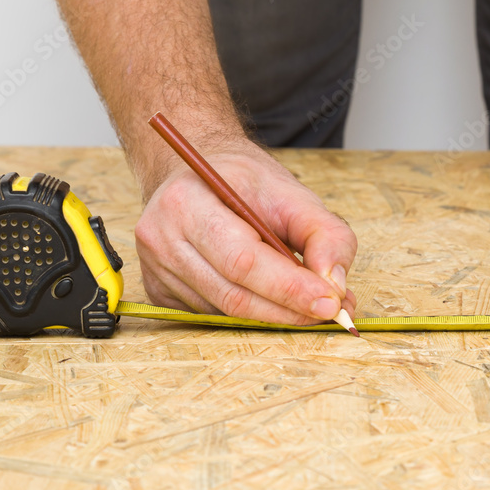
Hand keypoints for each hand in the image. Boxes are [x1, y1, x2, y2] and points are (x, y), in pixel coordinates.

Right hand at [134, 143, 356, 324]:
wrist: (201, 174)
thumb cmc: (245, 184)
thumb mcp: (293, 194)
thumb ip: (326, 235)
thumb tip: (335, 285)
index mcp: (187, 202)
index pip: (243, 260)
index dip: (289, 287)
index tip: (330, 302)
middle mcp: (161, 237)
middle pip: (233, 294)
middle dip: (288, 309)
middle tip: (329, 311)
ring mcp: (154, 268)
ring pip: (225, 311)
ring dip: (274, 314)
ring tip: (310, 302)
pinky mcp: (159, 290)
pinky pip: (212, 316)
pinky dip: (250, 313)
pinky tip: (272, 298)